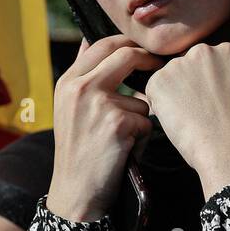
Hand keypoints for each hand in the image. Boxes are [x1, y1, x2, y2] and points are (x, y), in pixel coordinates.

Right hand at [46, 35, 163, 221]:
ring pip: (142, 99)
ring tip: (123, 140)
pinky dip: (143, 138)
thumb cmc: (79, 151)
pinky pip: (147, 122)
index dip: (128, 43)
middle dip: (149, 60)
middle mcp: (80, 87)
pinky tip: (125, 151)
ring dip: (141, 119)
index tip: (144, 49)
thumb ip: (83, 75)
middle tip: (161, 66)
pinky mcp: (117, 123)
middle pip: (126, 54)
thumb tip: (89, 39)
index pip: (102, 43)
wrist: (75, 191)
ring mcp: (98, 103)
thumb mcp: (70, 107)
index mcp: (68, 81)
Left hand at [145, 25, 229, 198]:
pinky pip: (155, 92)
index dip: (218, 90)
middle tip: (211, 116)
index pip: (214, 66)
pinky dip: (163, 106)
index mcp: (228, 50)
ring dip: (180, 98)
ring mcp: (177, 66)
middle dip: (197, 90)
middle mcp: (201, 50)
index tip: (226, 108)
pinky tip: (180, 121)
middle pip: (192, 70)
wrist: (229, 152)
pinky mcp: (157, 83)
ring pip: (173, 81)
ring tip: (197, 120)